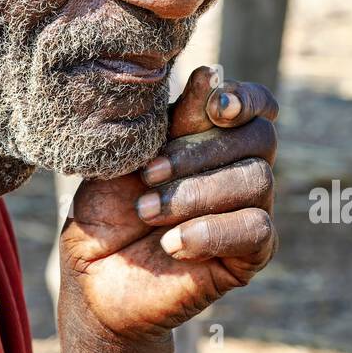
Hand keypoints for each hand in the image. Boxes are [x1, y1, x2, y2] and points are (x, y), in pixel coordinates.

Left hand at [58, 65, 278, 352]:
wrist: (91, 280)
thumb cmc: (107, 211)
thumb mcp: (132, 157)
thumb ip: (173, 121)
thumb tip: (214, 72)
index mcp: (212, 138)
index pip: (256, 106)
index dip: (246, 98)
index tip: (215, 106)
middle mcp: (238, 170)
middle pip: (259, 138)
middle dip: (200, 151)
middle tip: (148, 174)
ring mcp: (247, 212)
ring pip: (257, 181)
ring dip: (196, 193)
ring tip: (147, 212)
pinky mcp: (248, 257)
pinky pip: (256, 229)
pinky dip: (211, 231)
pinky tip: (171, 243)